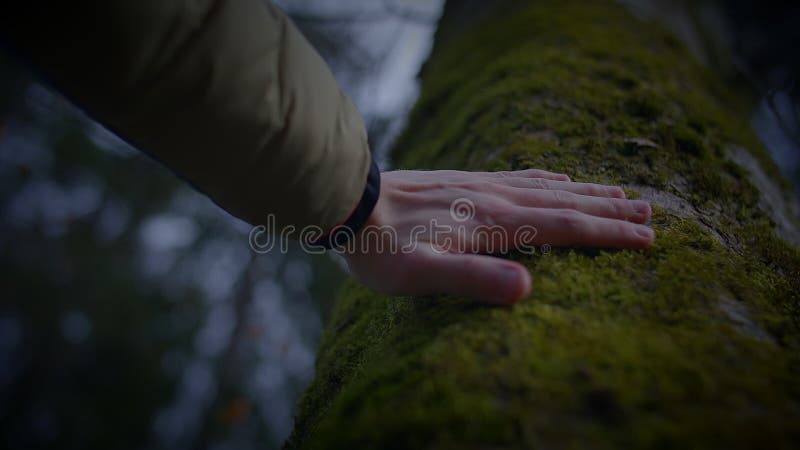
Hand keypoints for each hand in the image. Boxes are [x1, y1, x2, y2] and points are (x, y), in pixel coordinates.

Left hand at [342, 169, 653, 304]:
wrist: (346, 201)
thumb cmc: (379, 247)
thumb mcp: (421, 273)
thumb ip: (472, 279)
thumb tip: (527, 288)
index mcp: (495, 222)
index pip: (564, 227)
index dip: (608, 234)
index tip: (648, 237)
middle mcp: (496, 198)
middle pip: (565, 203)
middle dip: (609, 210)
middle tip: (650, 212)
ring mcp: (481, 186)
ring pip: (546, 187)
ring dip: (586, 191)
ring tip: (618, 190)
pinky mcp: (464, 182)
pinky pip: (519, 176)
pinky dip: (548, 178)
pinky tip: (554, 176)